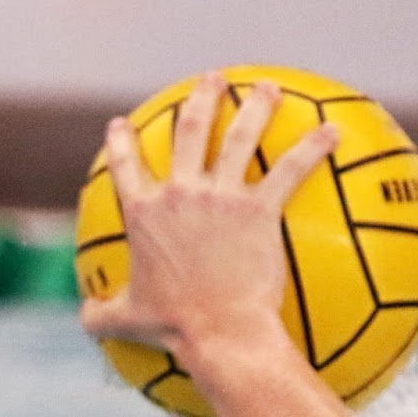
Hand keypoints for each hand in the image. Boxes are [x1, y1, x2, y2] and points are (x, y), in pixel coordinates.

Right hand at [80, 72, 338, 365]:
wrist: (219, 333)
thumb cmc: (173, 329)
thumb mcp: (126, 321)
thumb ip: (99, 314)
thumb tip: (85, 317)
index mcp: (143, 214)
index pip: (125, 166)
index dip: (121, 141)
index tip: (121, 124)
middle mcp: (180, 194)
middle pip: (189, 129)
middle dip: (201, 98)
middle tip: (210, 83)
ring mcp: (221, 198)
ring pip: (240, 136)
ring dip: (255, 106)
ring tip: (267, 88)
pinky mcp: (259, 211)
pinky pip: (289, 170)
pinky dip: (312, 148)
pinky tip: (332, 132)